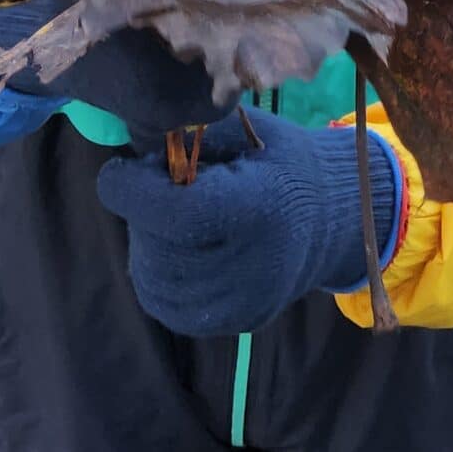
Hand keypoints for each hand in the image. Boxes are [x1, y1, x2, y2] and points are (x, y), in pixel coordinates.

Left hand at [95, 112, 401, 338]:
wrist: (335, 215)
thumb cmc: (282, 163)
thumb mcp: (246, 130)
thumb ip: (189, 134)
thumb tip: (131, 147)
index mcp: (258, 206)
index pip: (173, 212)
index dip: (131, 192)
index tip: (117, 173)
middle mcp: (255, 264)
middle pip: (159, 246)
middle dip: (142, 214)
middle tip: (154, 189)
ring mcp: (247, 302)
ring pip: (155, 281)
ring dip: (147, 244)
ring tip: (168, 219)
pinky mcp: (238, 322)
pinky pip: (169, 306)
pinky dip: (158, 275)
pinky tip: (174, 248)